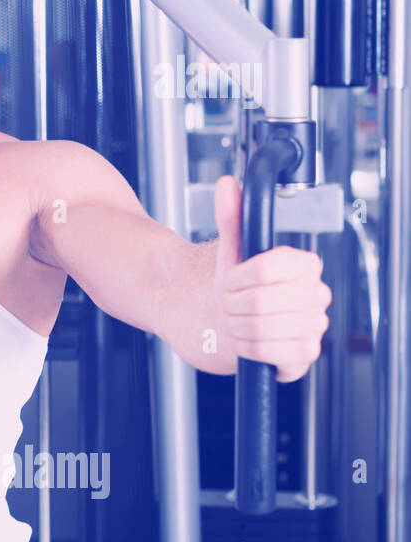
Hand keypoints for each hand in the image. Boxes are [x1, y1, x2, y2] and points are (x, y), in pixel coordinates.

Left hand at [213, 175, 331, 382]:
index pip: (268, 270)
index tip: (230, 280)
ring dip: (235, 326)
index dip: (238, 278)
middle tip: (228, 304)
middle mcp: (317, 296)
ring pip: (262, 328)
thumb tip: (228, 184)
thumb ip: (232, 217)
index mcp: (306, 266)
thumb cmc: (232, 287)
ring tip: (234, 321)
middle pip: (262, 302)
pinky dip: (244, 348)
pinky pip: (268, 353)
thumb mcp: (231, 251)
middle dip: (232, 305)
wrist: (224, 323)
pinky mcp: (302, 358)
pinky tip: (244, 340)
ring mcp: (314, 328)